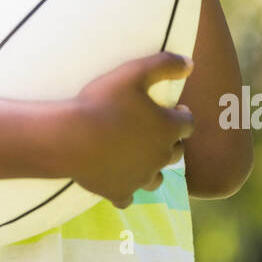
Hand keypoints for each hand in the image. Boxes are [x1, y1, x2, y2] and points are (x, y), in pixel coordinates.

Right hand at [58, 51, 196, 209]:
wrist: (70, 137)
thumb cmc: (102, 102)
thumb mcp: (134, 72)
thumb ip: (165, 64)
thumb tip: (191, 63)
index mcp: (167, 128)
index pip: (188, 124)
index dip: (182, 116)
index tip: (174, 110)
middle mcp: (160, 157)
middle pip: (176, 153)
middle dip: (170, 141)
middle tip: (155, 131)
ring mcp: (140, 178)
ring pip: (157, 179)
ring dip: (153, 168)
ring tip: (141, 157)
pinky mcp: (119, 192)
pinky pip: (129, 198)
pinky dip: (127, 190)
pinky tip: (119, 180)